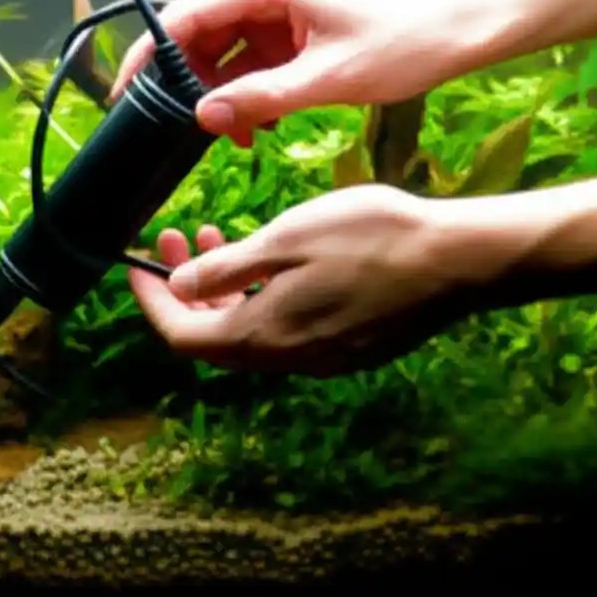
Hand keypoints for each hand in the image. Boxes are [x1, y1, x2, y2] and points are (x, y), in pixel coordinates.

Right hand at [111, 0, 485, 147]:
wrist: (459, 33)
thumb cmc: (403, 44)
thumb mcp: (325, 81)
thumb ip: (258, 98)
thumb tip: (202, 116)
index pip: (184, 18)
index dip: (151, 58)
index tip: (127, 94)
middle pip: (200, 37)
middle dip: (191, 85)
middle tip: (183, 129)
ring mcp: (280, 9)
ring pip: (225, 53)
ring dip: (224, 96)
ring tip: (236, 136)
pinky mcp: (294, 30)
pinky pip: (253, 62)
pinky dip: (250, 94)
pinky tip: (261, 125)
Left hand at [129, 185, 484, 377]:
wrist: (459, 262)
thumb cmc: (370, 239)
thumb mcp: (284, 240)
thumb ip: (225, 269)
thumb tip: (178, 287)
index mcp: (262, 336)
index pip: (182, 335)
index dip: (151, 301)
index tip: (137, 262)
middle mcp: (287, 358)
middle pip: (213, 338)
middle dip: (183, 291)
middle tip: (176, 238)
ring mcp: (320, 357)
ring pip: (249, 333)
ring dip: (222, 291)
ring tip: (216, 239)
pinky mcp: (348, 347)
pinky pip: (284, 331)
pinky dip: (258, 298)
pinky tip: (267, 262)